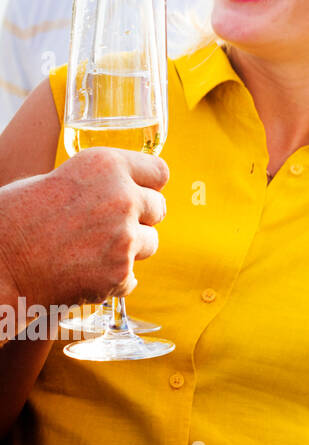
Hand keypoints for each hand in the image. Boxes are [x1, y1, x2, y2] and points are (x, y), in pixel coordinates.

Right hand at [0, 148, 168, 308]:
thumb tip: (124, 188)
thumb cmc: (13, 220)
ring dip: (128, 249)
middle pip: (159, 208)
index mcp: (106, 165)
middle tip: (105, 228)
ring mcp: (124, 237)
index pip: (159, 172)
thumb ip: (96, 182)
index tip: (139, 193)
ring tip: (88, 252)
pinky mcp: (119, 273)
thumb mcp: (55, 180)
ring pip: (150, 243)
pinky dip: (112, 280)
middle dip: (139, 218)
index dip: (147, 185)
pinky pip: (132, 277)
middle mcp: (122, 197)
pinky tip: (81, 275)